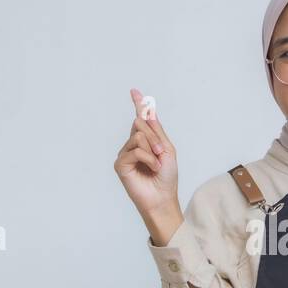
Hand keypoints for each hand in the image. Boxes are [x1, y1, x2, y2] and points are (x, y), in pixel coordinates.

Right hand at [115, 87, 181, 242]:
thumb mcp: (166, 149)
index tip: (135, 91)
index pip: (140, 119)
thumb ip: (155, 130)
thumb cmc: (166, 177)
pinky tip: (151, 169)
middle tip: (161, 152)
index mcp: (146, 141)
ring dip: (152, 149)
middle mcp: (133, 145)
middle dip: (154, 137)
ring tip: (157, 164)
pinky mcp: (120, 164)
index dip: (138, 104)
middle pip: (140, 123)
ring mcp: (125, 154)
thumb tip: (147, 110)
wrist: (163, 197)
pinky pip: (135, 150)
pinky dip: (147, 158)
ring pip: (138, 136)